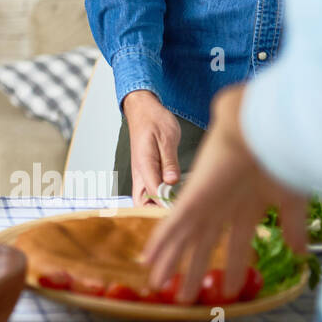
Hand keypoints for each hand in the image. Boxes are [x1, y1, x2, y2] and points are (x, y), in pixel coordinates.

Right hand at [122, 89, 180, 205]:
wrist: (143, 109)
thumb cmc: (154, 120)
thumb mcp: (167, 138)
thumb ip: (169, 162)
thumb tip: (171, 182)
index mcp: (143, 165)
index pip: (153, 193)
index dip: (167, 205)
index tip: (183, 210)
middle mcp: (139, 172)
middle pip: (142, 203)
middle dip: (157, 212)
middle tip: (180, 212)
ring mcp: (141, 173)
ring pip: (145, 199)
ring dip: (159, 206)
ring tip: (180, 206)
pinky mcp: (146, 171)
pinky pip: (150, 190)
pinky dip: (161, 198)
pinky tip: (176, 196)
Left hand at [142, 84, 306, 302]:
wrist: (260, 131)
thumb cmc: (278, 159)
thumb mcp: (289, 202)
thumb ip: (292, 228)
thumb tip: (301, 254)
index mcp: (245, 209)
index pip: (235, 247)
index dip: (231, 269)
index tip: (228, 292)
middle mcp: (221, 209)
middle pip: (202, 248)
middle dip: (192, 272)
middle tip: (182, 298)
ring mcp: (205, 204)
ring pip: (183, 240)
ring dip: (170, 263)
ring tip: (157, 285)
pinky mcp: (193, 199)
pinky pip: (173, 225)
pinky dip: (161, 242)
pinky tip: (148, 258)